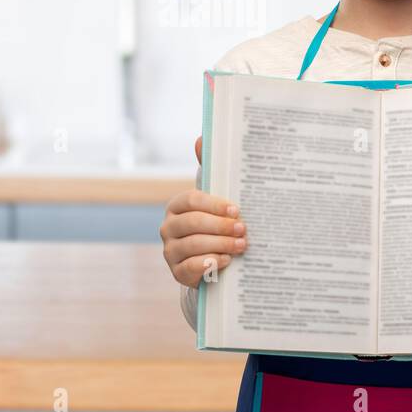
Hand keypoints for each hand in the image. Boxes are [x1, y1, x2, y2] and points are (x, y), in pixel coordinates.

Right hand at [160, 135, 247, 287]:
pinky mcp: (176, 272)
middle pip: (192, 223)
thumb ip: (209, 171)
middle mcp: (168, 227)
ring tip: (241, 245)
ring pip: (192, 245)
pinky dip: (209, 263)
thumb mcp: (215, 200)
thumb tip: (200, 138)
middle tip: (243, 229)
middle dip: (220, 226)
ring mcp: (170, 250)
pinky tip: (226, 260)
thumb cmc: (214, 224)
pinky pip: (190, 267)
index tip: (236, 210)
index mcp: (177, 206)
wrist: (211, 259)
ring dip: (220, 244)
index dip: (214, 205)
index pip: (191, 200)